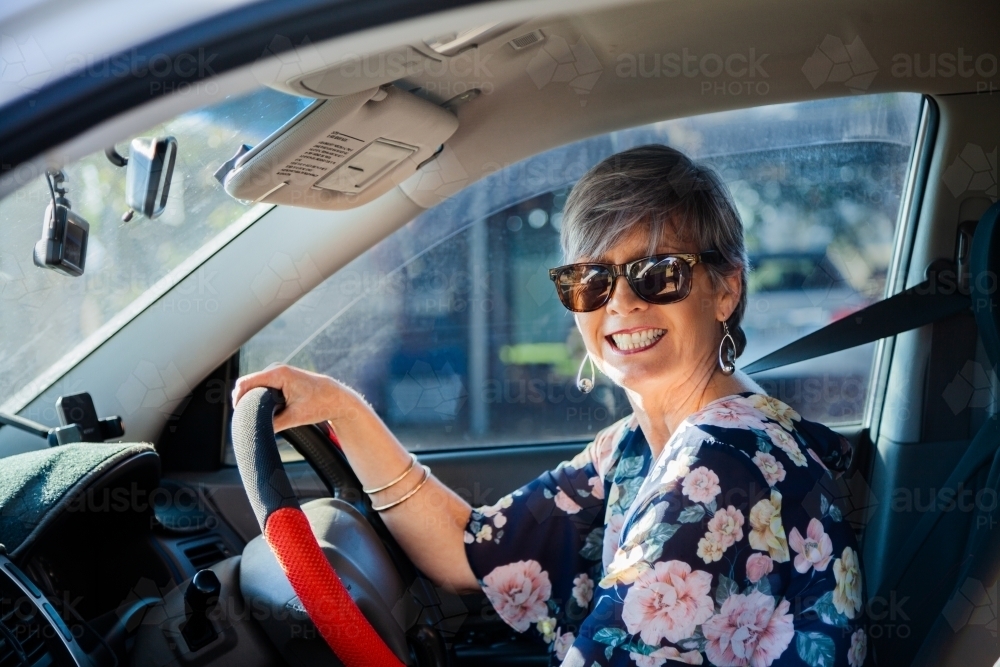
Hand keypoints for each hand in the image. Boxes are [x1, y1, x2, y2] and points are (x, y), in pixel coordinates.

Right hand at [232, 364, 351, 431]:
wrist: (336, 398)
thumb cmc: (320, 404)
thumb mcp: (295, 418)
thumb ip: (272, 424)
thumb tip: (255, 431)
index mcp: (278, 374)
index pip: (245, 383)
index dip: (238, 399)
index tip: (240, 416)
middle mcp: (276, 369)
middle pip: (247, 385)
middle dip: (245, 402)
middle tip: (250, 420)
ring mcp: (277, 372)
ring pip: (253, 387)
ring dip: (253, 401)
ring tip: (260, 416)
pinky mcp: (279, 378)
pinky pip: (261, 387)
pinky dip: (260, 399)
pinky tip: (266, 411)